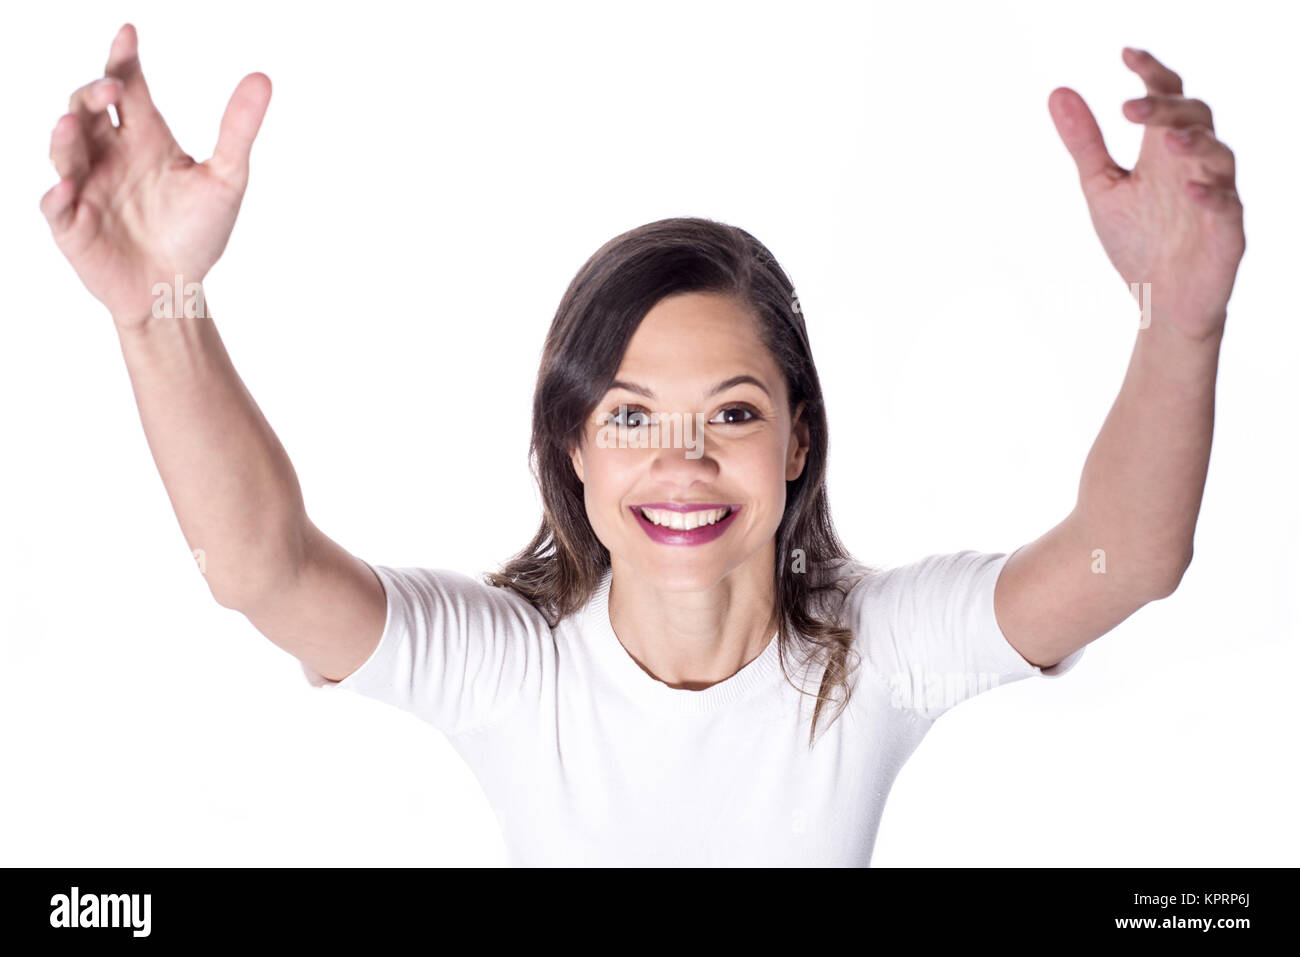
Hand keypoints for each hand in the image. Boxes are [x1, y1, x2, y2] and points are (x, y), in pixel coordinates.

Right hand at [40, 24, 270, 329]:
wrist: (177, 288)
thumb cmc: (197, 233)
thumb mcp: (226, 179)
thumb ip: (238, 129)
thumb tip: (263, 77)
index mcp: (144, 137)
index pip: (127, 87)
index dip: (123, 60)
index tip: (129, 34)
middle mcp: (109, 153)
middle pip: (88, 108)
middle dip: (93, 94)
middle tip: (112, 87)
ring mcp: (85, 186)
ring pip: (64, 150)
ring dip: (65, 136)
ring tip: (73, 123)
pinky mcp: (71, 223)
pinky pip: (56, 205)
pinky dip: (58, 195)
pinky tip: (68, 189)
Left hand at [1048, 48, 1243, 340]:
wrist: (1160, 303)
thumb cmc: (1138, 242)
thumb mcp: (1102, 188)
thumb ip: (1085, 143)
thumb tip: (1057, 92)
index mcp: (1163, 151)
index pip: (1168, 97)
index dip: (1152, 73)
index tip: (1126, 55)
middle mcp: (1193, 165)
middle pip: (1195, 117)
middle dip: (1166, 108)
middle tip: (1130, 108)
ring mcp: (1216, 195)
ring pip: (1219, 154)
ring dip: (1193, 144)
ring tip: (1166, 142)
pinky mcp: (1228, 231)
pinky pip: (1227, 206)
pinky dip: (1212, 195)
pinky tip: (1191, 190)